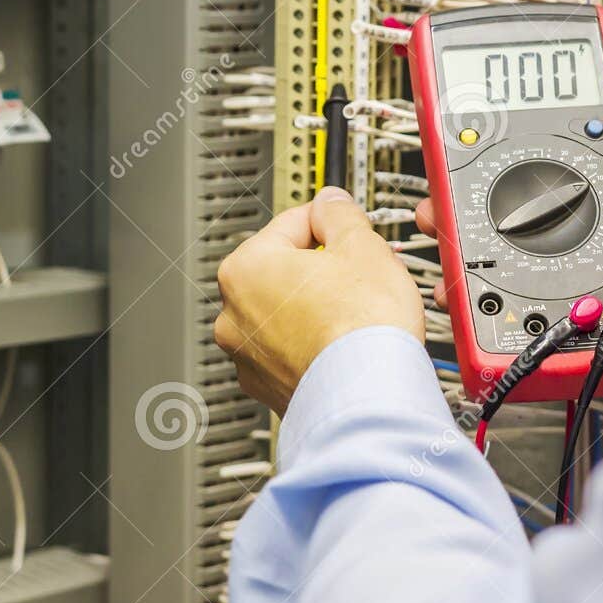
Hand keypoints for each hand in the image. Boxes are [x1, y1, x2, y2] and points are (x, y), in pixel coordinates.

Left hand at [215, 188, 425, 413]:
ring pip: (288, 317)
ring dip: (319, 309)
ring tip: (359, 314)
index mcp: (245, 269)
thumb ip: (339, 214)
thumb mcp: (361, 245)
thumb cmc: (361, 327)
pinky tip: (346, 347)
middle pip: (286, 273)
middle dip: (325, 270)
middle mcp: (233, 316)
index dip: (330, 224)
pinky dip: (315, 347)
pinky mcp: (270, 390)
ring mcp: (248, 359)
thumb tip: (329, 204)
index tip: (349, 229)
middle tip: (364, 274)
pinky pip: (294, 354)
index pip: (292, 224)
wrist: (369, 399)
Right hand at [417, 41, 602, 371]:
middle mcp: (601, 232)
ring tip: (441, 224)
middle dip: (475, 193)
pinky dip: (481, 297)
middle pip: (522, 208)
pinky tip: (460, 279)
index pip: (562, 156)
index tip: (483, 128)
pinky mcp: (572, 318)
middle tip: (444, 179)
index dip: (520, 143)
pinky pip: (516, 306)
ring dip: (465, 242)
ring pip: (508, 257)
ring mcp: (584, 276)